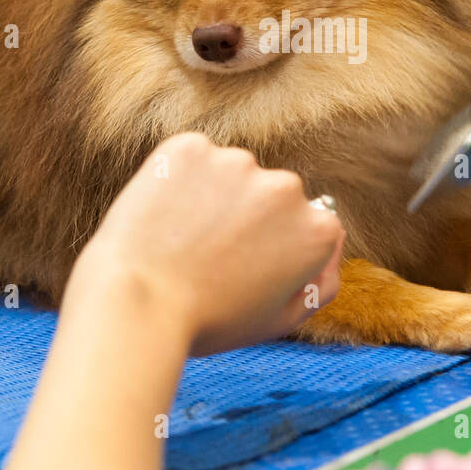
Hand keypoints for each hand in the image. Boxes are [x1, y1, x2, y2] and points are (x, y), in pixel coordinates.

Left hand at [73, 132, 344, 355]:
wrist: (136, 304)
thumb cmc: (208, 322)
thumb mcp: (280, 319)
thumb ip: (322, 281)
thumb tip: (334, 243)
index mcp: (317, 230)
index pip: (307, 227)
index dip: (273, 250)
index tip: (243, 270)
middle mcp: (287, 187)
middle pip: (271, 196)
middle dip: (247, 218)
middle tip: (208, 257)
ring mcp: (237, 162)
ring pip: (230, 174)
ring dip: (212, 196)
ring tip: (181, 240)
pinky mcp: (190, 147)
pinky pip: (190, 159)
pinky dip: (177, 179)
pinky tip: (162, 216)